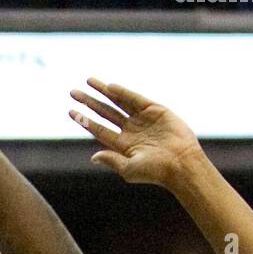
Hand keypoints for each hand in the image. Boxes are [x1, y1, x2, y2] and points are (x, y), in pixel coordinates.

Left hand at [69, 80, 203, 188]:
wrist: (181, 163)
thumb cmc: (156, 171)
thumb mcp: (129, 169)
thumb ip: (111, 160)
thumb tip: (93, 157)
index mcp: (123, 145)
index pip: (99, 129)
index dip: (85, 120)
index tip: (71, 111)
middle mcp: (131, 130)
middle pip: (105, 113)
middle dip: (89, 102)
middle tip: (73, 92)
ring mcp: (143, 119)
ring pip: (118, 102)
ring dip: (103, 92)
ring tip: (88, 81)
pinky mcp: (155, 110)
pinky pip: (135, 98)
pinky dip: (122, 92)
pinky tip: (109, 87)